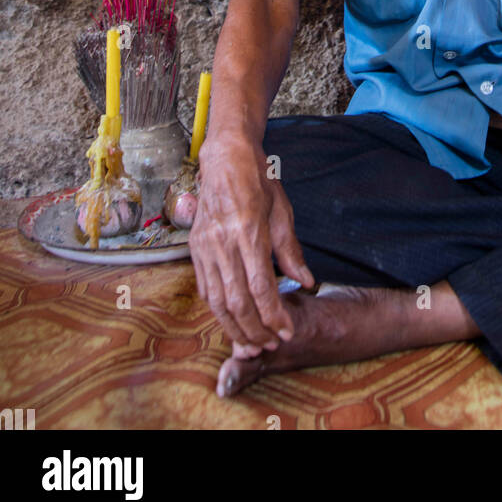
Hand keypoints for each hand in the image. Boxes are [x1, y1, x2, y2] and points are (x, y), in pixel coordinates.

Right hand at [190, 132, 314, 349]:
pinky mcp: (194, 248)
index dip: (274, 316)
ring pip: (216, 301)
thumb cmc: (258, 179)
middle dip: (255, 330)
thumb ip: (291, 250)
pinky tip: (233, 322)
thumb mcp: (283, 210)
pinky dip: (218, 311)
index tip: (286, 332)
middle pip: (237, 301)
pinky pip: (204, 288)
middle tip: (272, 345)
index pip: (260, 287)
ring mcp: (205, 246)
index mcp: (248, 230)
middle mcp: (222, 242)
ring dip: (235, 328)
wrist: (225, 156)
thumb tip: (306, 282)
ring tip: (253, 344)